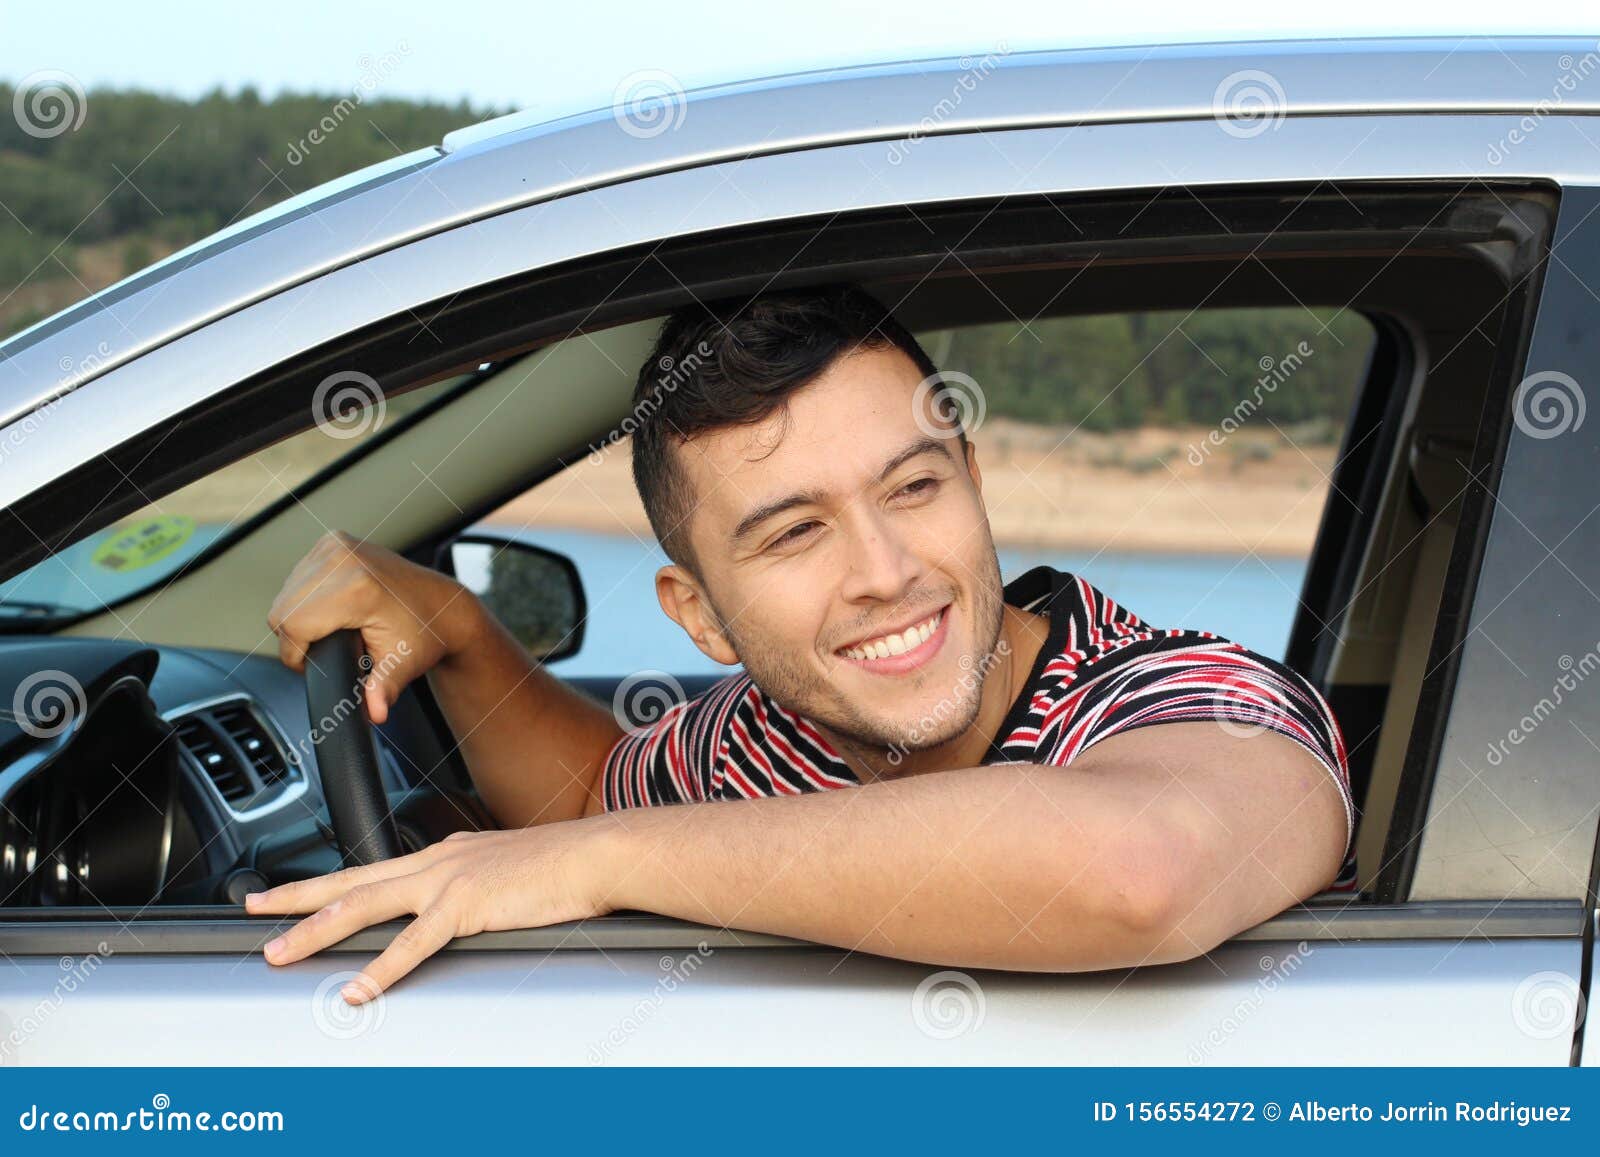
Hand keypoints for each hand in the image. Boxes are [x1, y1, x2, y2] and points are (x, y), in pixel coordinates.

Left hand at [243, 822, 621, 1002]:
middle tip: (255, 910)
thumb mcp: (506, 872)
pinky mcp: (466, 905)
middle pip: (351, 880)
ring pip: (365, 905)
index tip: (296, 894)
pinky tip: (355, 988)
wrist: (595, 855)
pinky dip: (379, 969)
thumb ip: (476, 889)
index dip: (330, 885)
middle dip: (297, 897)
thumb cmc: (565, 866)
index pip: (374, 871)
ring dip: (316, 929)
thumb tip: (465, 912)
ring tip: (281, 951)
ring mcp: (448, 880)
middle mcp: (438, 861)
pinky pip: (412, 944)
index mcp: (446, 854)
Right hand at [267, 530, 481, 722]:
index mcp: (356, 587)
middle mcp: (343, 559)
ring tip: (333, 628)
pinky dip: (305, 597)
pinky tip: (332, 609)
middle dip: (297, 637)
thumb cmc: (424, 632)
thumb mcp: (402, 665)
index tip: (313, 665)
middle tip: (327, 649)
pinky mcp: (333, 541)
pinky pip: (297, 577)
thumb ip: (381, 690)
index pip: (292, 624)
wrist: (442, 605)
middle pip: (283, 609)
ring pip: (286, 593)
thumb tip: (374, 713)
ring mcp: (337, 545)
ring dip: (299, 616)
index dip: (297, 654)